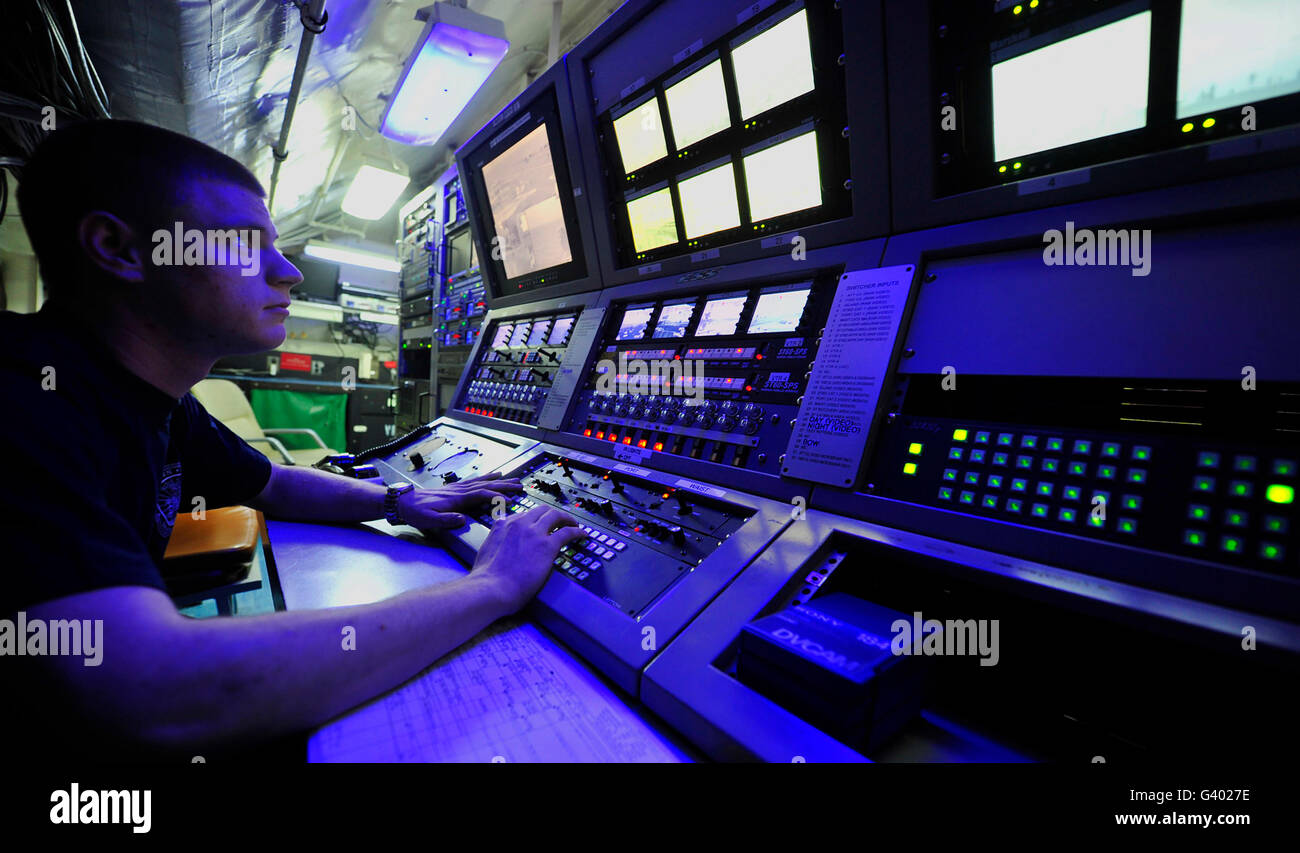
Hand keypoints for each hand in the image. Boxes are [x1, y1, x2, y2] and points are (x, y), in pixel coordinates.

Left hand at [399, 472, 522, 529]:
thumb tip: (462, 520)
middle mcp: (459, 491)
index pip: (481, 495)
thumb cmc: (416, 512)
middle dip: (504, 485)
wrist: (403, 502)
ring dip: (499, 480)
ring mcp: (458, 488)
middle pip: (486, 485)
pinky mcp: (455, 488)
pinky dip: (486, 477)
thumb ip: (446, 520)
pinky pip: (475, 480)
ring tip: (512, 478)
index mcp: (456, 499)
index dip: (496, 497)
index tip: (510, 500)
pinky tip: (492, 475)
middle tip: (519, 485)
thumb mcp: (429, 520)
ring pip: (483, 482)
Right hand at [469, 505, 586, 612]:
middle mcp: (519, 524)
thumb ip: (495, 543)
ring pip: (556, 516)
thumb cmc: (486, 578)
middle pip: (542, 510)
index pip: (524, 515)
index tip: (541, 525)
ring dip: (567, 519)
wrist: (491, 588)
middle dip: (553, 514)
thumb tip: (500, 546)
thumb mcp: (486, 551)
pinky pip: (567, 532)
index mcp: (503, 525)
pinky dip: (577, 531)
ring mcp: (534, 533)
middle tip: (561, 521)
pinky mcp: (547, 546)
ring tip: (574, 525)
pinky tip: (582, 535)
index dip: (535, 520)